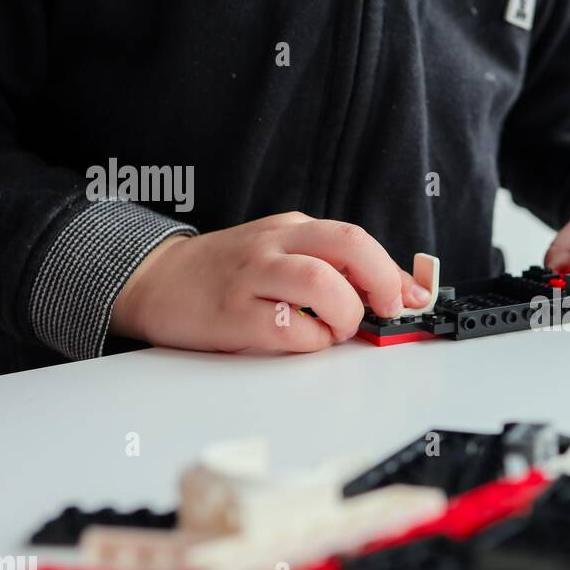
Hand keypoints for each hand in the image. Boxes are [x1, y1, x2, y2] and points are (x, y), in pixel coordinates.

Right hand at [110, 212, 431, 351]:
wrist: (155, 281)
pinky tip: (300, 340)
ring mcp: (253, 276)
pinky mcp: (234, 314)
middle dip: (382, 283)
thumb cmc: (228, 274)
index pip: (359, 240)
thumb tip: (397, 292)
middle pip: (350, 246)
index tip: (414, 299)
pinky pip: (290, 329)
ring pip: (323, 283)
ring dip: (344, 314)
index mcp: (294, 228)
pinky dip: (310, 341)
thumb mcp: (283, 254)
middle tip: (384, 312)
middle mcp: (276, 243)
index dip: (394, 273)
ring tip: (334, 329)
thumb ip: (333, 267)